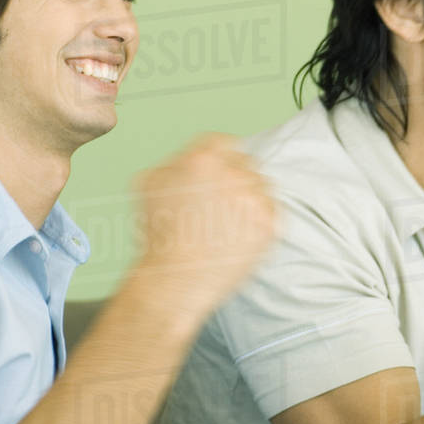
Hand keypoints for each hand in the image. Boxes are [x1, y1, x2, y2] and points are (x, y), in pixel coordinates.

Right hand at [134, 133, 279, 314]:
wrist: (175, 280)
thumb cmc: (159, 235)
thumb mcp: (150, 183)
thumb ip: (176, 161)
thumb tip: (193, 157)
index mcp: (203, 158)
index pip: (224, 143)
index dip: (220, 160)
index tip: (216, 177)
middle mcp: (232, 173)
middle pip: (246, 164)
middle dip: (235, 180)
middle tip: (220, 205)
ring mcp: (254, 199)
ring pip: (262, 187)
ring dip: (249, 199)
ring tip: (226, 224)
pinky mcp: (270, 225)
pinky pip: (273, 212)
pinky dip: (260, 221)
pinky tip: (239, 235)